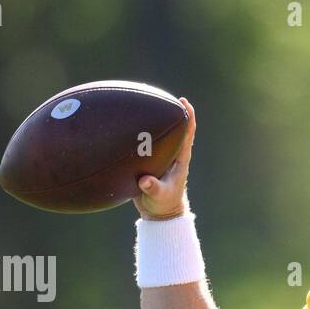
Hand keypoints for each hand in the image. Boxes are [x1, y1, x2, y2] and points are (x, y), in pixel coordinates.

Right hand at [134, 97, 195, 219]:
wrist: (158, 213)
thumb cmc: (163, 204)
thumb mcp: (159, 197)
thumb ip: (153, 188)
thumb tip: (145, 181)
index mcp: (180, 158)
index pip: (187, 133)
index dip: (187, 116)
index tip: (183, 101)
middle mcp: (172, 153)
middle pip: (173, 127)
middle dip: (168, 110)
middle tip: (158, 94)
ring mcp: (160, 156)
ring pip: (157, 133)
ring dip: (150, 119)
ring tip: (139, 101)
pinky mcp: (148, 161)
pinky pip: (142, 143)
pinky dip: (135, 133)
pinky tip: (121, 123)